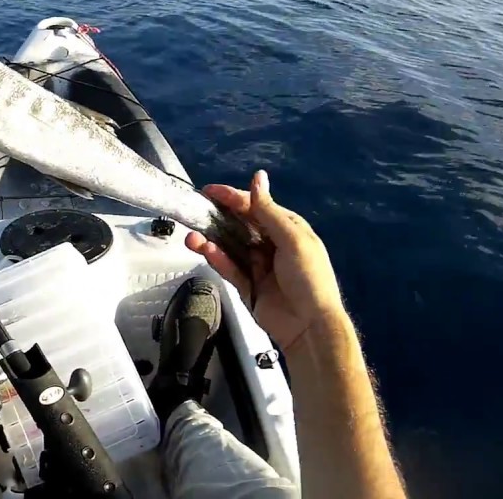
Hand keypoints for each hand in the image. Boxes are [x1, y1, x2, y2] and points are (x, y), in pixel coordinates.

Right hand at [186, 170, 345, 351]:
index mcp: (286, 228)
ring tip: (192, 236)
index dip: (233, 197)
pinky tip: (205, 250)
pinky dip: (217, 258)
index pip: (255, 206)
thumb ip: (269, 211)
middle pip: (239, 224)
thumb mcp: (292, 239)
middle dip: (217, 217)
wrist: (310, 326)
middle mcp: (271, 243)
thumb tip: (258, 176)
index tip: (209, 191)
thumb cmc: (309, 277)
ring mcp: (258, 264)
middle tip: (194, 212)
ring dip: (211, 239)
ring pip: (229, 246)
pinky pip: (229, 267)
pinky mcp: (247, 285)